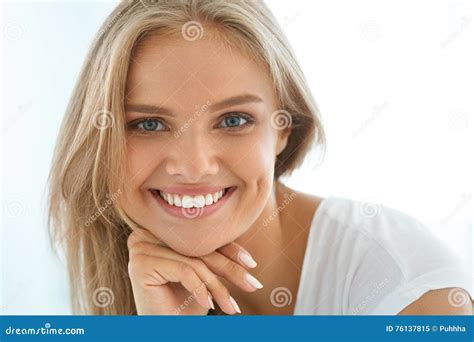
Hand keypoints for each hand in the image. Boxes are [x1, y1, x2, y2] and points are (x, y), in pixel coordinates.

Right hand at [127, 228, 261, 314]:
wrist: (164, 331)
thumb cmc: (182, 303)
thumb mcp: (205, 271)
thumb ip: (215, 248)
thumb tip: (243, 231)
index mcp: (159, 229)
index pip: (200, 236)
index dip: (229, 249)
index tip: (252, 264)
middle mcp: (146, 233)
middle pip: (198, 248)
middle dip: (229, 268)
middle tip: (253, 284)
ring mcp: (140, 246)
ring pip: (194, 261)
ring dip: (218, 286)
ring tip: (231, 307)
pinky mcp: (140, 263)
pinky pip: (184, 271)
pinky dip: (201, 290)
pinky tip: (209, 306)